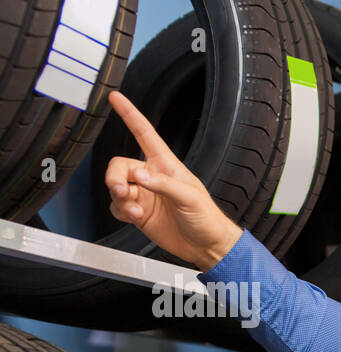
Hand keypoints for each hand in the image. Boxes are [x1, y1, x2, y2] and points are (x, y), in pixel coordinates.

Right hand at [104, 91, 242, 269]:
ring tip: (133, 209)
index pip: (144, 134)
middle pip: (120, 165)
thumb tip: (141, 176)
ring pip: (116, 186)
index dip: (130, 115)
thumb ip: (164, 184)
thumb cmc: (207, 217)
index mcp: (166, 165)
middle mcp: (152, 177)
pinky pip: (117, 206)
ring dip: (119, 197)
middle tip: (122, 190)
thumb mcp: (190, 197)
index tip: (116, 98)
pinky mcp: (138, 212)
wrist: (206, 246)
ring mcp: (144, 195)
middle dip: (116, 177)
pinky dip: (120, 210)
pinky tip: (133, 216)